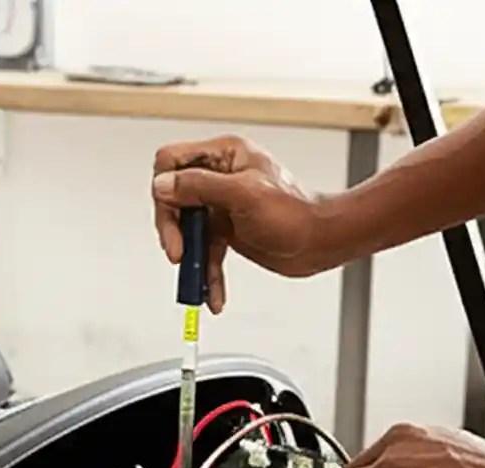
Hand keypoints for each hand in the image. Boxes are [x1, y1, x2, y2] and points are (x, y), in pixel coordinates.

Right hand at [151, 135, 337, 312]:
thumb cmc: (296, 213)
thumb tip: (163, 185)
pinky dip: (206, 272)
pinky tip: (211, 294)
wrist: (321, 242)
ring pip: (187, 229)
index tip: (171, 215)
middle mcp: (220, 177)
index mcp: (225, 155)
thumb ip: (200, 187)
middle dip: (174, 229)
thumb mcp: (244, 195)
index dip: (166, 188)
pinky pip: (206, 250)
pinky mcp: (227, 229)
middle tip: (178, 253)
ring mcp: (222, 204)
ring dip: (190, 258)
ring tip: (195, 283)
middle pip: (174, 198)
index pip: (173, 161)